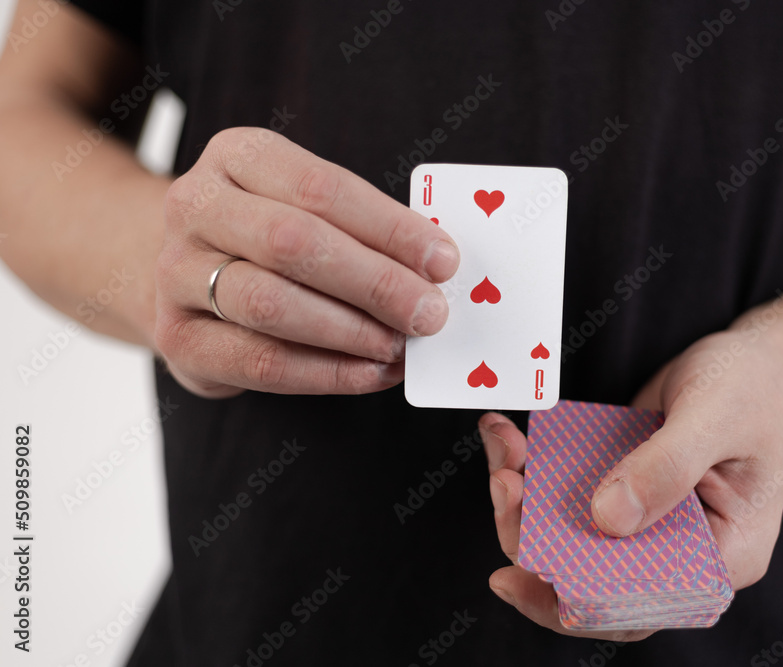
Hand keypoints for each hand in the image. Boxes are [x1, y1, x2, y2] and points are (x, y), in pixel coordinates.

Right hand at [154, 127, 459, 396]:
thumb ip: (363, 229)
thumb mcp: (308, 208)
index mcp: (238, 155)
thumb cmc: (270, 237)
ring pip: (270, 303)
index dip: (390, 228)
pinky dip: (326, 373)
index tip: (444, 262)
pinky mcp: (176, 338)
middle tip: (429, 313)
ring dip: (351, 331)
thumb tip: (436, 268)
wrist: (186, 275)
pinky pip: (259, 361)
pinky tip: (371, 372)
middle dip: (374, 282)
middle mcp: (194, 205)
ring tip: (401, 346)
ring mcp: (174, 272)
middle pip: (292, 242)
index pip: (322, 188)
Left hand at [481, 322, 782, 637]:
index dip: (579, 603)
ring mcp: (647, 521)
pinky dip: (535, 469)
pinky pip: (569, 494)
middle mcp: (680, 551)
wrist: (757, 358)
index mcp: (721, 556)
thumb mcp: (717, 417)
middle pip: (592, 578)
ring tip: (504, 451)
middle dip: (536, 540)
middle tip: (505, 487)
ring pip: (569, 536)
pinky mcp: (621, 488)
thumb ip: (666, 467)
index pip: (643, 607)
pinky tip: (511, 438)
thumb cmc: (755, 388)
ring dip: (525, 501)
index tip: (526, 570)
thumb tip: (607, 519)